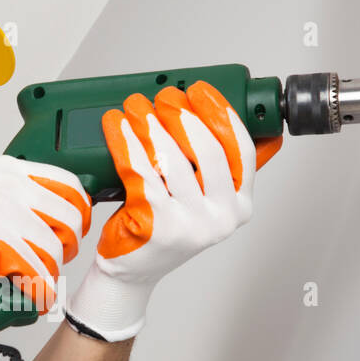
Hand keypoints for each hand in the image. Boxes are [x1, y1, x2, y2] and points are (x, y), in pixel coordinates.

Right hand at [0, 155, 91, 323]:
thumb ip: (15, 200)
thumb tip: (53, 219)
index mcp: (6, 170)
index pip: (69, 184)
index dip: (78, 214)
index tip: (72, 232)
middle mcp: (9, 185)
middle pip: (71, 218)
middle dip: (65, 248)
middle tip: (49, 262)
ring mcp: (5, 212)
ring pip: (55, 251)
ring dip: (47, 274)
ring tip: (28, 282)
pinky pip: (39, 275)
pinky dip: (38, 294)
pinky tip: (28, 297)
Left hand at [64, 80, 282, 341]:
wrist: (133, 270)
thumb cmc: (164, 228)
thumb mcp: (200, 199)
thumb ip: (217, 167)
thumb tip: (230, 118)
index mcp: (239, 206)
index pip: (241, 151)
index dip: (222, 115)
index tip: (202, 91)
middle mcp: (220, 218)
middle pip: (208, 152)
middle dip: (183, 115)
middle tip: (164, 96)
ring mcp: (190, 224)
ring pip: (172, 160)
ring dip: (151, 125)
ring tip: (136, 106)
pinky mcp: (156, 225)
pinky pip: (141, 173)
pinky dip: (127, 144)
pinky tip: (118, 127)